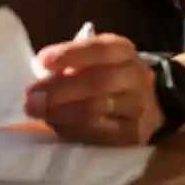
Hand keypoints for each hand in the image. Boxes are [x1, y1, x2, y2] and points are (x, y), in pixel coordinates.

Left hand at [24, 33, 164, 145]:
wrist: (153, 100)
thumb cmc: (110, 72)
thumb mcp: (97, 57)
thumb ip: (72, 60)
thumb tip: (39, 71)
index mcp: (123, 51)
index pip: (98, 49)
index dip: (69, 55)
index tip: (41, 61)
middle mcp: (136, 77)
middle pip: (96, 83)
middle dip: (59, 90)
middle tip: (31, 97)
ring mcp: (138, 108)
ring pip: (96, 111)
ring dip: (60, 112)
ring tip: (37, 111)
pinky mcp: (134, 135)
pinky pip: (98, 134)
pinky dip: (72, 129)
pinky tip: (55, 125)